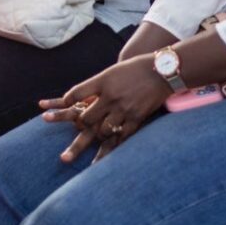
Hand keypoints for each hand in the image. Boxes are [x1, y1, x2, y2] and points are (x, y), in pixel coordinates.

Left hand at [39, 55, 170, 162]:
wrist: (162, 71)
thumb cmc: (134, 69)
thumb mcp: (112, 72)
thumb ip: (96, 85)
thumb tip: (78, 97)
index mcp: (103, 82)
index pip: (76, 94)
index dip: (65, 102)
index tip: (63, 105)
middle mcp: (111, 97)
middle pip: (86, 118)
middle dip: (80, 125)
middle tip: (78, 129)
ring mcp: (123, 109)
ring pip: (102, 131)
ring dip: (97, 136)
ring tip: (95, 141)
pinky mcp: (136, 118)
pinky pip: (122, 137)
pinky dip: (114, 146)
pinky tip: (108, 155)